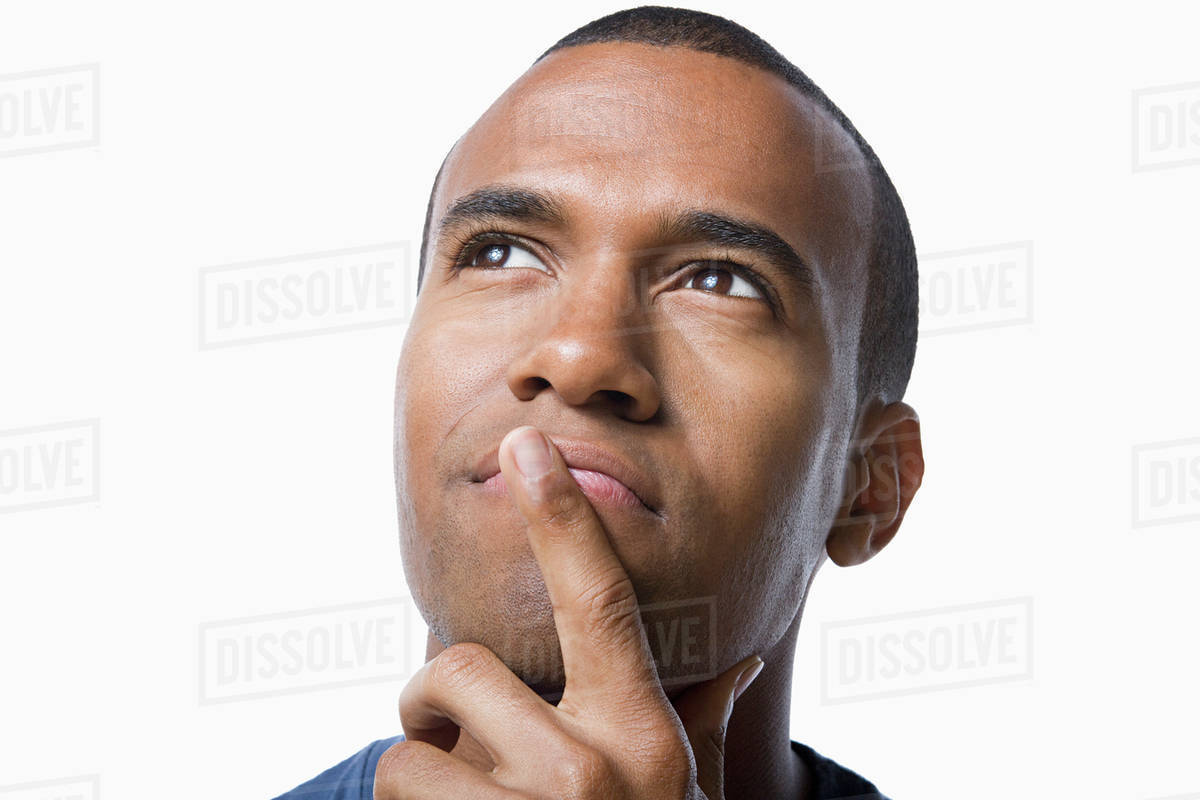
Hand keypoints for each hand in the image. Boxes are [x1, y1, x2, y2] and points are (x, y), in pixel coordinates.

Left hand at [376, 425, 763, 798]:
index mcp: (640, 736)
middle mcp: (588, 775)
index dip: (564, 516)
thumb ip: (700, 722)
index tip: (526, 445)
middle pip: (453, 672)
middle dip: (435, 704)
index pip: (599, 601)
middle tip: (457, 745)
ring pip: (403, 755)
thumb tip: (743, 663)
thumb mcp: (680, 793)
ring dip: (417, 781)